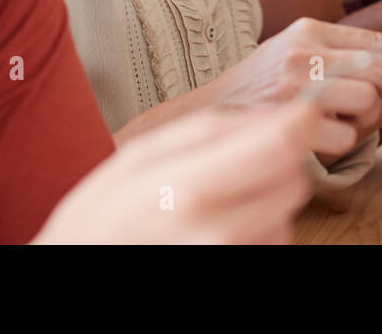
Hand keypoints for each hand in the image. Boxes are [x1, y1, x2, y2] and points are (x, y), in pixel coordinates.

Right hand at [35, 101, 330, 243]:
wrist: (77, 269)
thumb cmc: (101, 218)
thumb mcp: (138, 157)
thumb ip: (210, 130)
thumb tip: (275, 114)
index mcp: (188, 190)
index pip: (281, 147)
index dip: (301, 121)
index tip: (304, 108)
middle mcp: (217, 234)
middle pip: (294, 181)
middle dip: (280, 162)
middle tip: (241, 158)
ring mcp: (232, 261)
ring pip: (287, 216)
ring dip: (268, 201)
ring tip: (217, 201)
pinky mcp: (239, 273)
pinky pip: (273, 245)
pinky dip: (258, 231)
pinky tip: (219, 228)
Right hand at [207, 18, 381, 163]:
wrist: (207, 116)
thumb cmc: (262, 90)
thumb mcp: (300, 56)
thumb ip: (348, 57)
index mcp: (312, 30)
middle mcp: (305, 49)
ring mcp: (296, 83)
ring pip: (370, 102)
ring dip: (365, 122)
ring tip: (338, 122)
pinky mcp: (291, 119)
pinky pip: (346, 137)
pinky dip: (341, 143)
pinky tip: (317, 137)